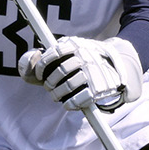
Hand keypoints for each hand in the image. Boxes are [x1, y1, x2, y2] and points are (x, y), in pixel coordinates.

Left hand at [16, 35, 142, 111]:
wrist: (119, 64)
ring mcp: (93, 72)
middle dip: (49, 84)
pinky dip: (69, 104)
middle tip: (49, 87)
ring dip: (56, 95)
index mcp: (76, 44)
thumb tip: (29, 63)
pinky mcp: (99, 88)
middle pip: (58, 73)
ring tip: (56, 96)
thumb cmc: (86, 58)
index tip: (41, 75)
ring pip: (66, 87)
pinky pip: (78, 99)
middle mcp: (85, 56)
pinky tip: (68, 104)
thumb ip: (48, 55)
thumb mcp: (70, 49)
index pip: (53, 54)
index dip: (42, 67)